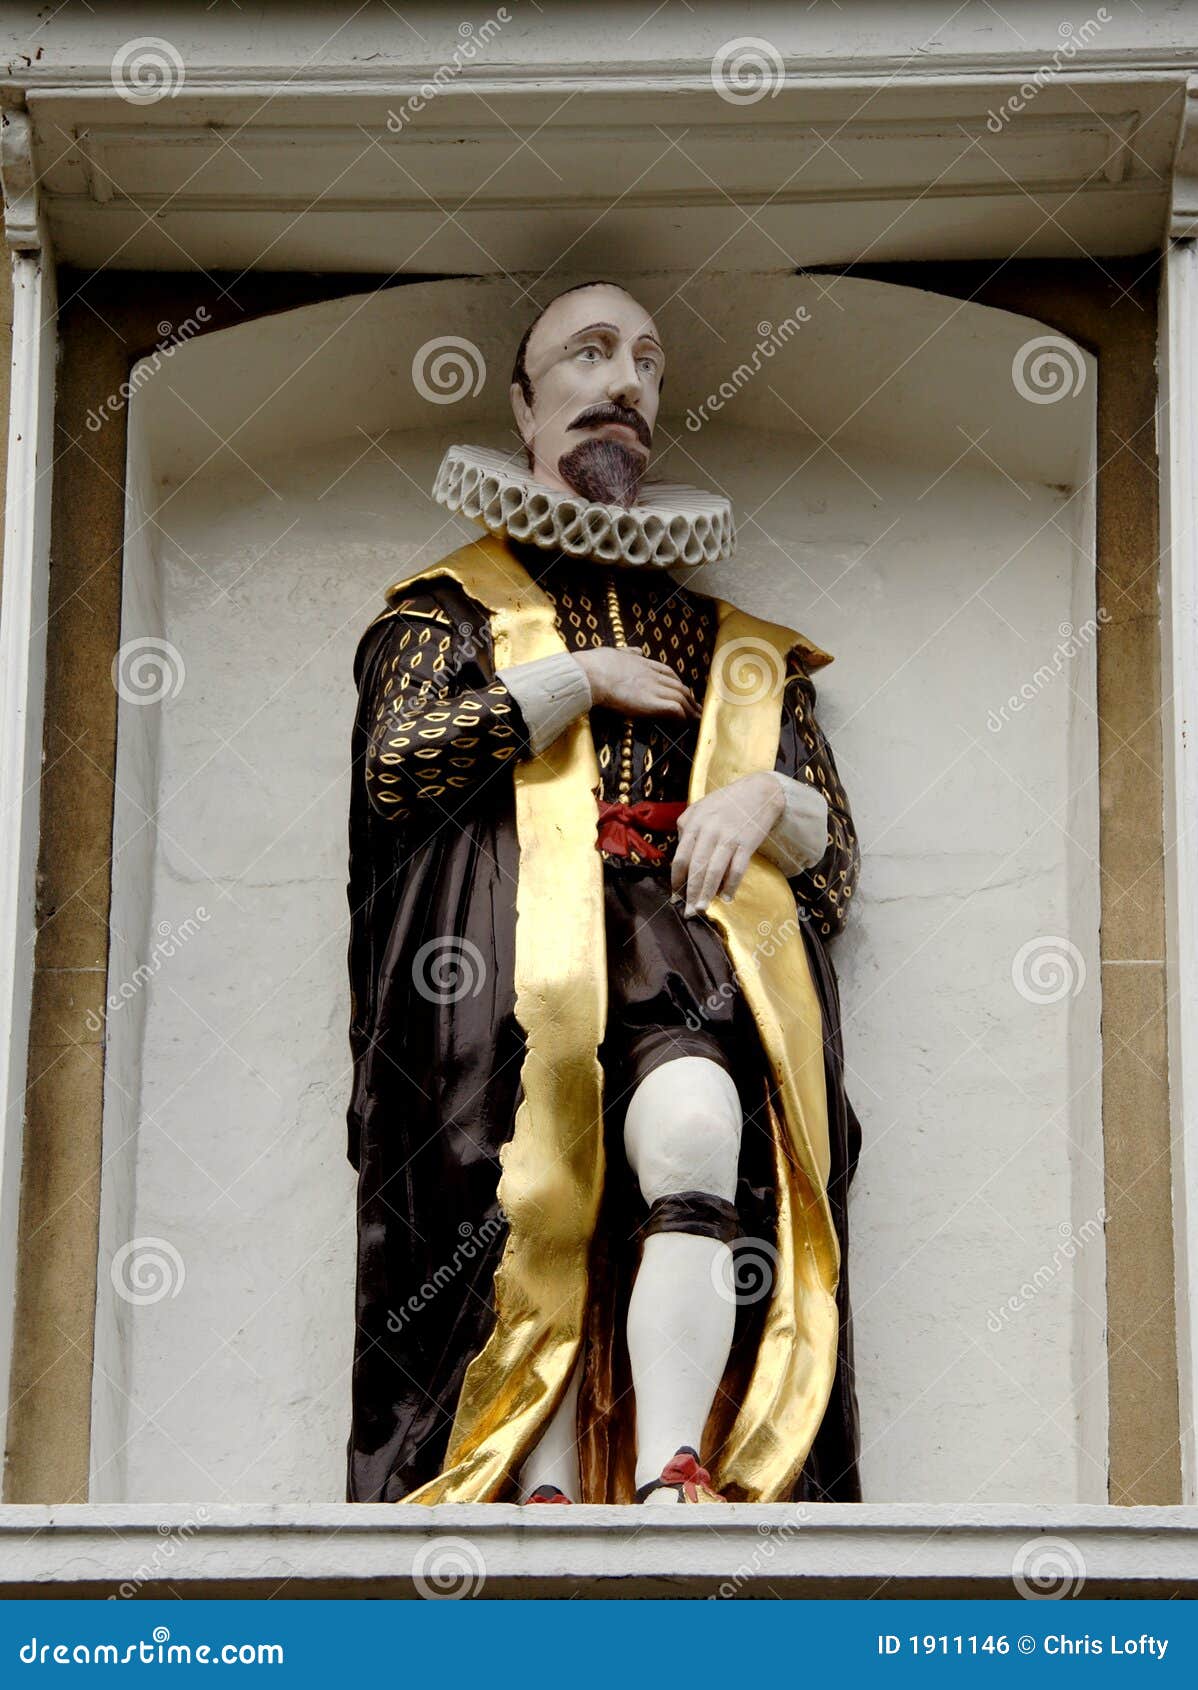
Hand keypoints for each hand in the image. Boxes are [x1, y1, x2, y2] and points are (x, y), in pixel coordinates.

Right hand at [573, 647, 699, 721]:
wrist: (591, 675)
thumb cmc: (594, 664)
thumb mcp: (614, 652)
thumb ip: (626, 653)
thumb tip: (635, 650)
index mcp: (642, 663)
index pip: (667, 672)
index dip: (677, 682)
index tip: (682, 689)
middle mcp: (652, 675)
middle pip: (678, 686)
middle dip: (689, 697)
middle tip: (696, 707)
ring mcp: (653, 688)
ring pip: (681, 697)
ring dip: (690, 709)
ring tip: (697, 718)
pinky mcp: (652, 703)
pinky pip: (675, 709)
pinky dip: (682, 716)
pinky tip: (684, 723)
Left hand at [671, 772, 785, 915]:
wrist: (760, 791)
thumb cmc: (728, 801)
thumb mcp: (701, 807)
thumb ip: (687, 827)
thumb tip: (681, 851)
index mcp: (694, 823)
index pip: (681, 857)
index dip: (677, 879)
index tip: (676, 895)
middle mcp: (709, 831)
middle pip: (695, 868)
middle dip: (690, 893)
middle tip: (688, 912)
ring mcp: (728, 837)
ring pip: (714, 871)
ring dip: (707, 894)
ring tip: (702, 909)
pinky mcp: (746, 843)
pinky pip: (737, 869)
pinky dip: (731, 885)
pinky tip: (726, 897)